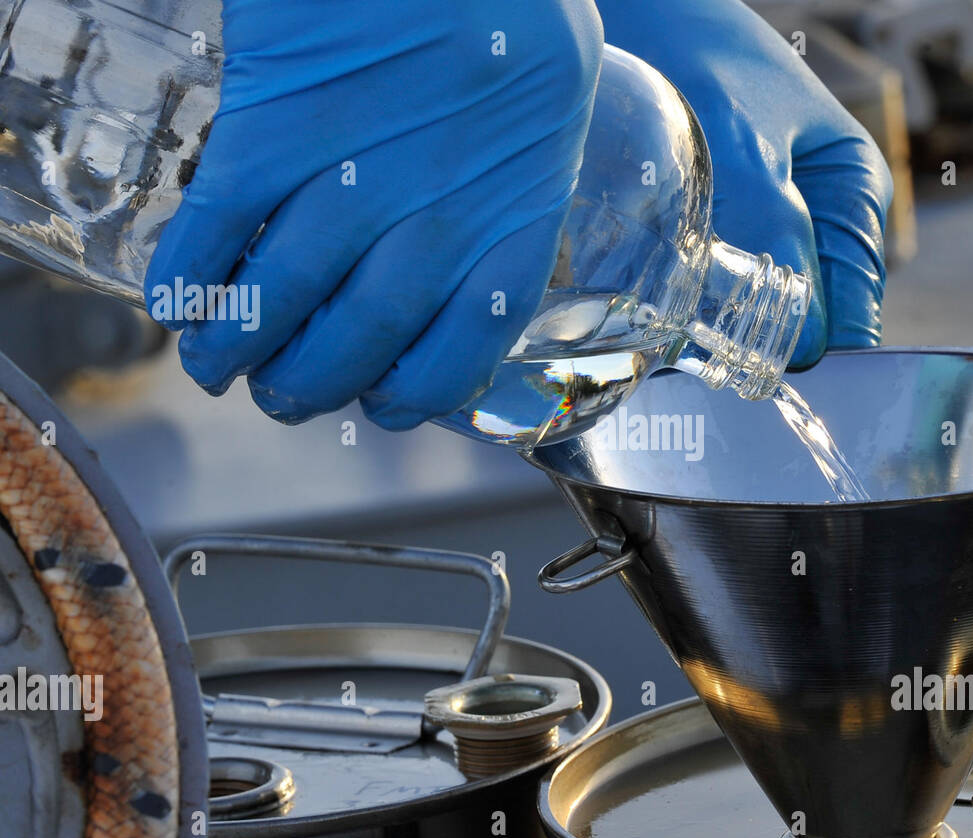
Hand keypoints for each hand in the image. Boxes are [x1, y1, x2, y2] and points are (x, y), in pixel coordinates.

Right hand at [146, 0, 603, 427]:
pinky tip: (174, 302)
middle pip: (360, 341)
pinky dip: (190, 275)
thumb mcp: (540, 117)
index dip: (413, 395)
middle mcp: (437, 213)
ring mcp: (353, 171)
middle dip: (309, 387)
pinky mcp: (279, 122)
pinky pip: (223, 224)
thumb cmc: (511, 9)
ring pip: (284, 299)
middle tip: (282, 398)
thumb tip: (456, 281)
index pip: (461, 351)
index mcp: (514, 217)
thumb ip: (501, 200)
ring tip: (216, 369)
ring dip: (237, 349)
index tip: (382, 405)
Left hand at [596, 0, 890, 367]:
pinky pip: (712, 289)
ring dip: (711, 330)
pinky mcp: (718, 224)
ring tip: (661, 325)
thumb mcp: (745, 153)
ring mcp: (769, 220)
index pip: (852, 320)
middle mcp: (819, 217)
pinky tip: (644, 303)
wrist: (637, 2)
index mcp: (855, 198)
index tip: (745, 378)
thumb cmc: (698, 54)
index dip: (802, 357)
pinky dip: (682, 306)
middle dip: (751, 346)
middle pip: (799, 323)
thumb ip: (777, 244)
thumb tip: (804, 348)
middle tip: (692, 352)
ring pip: (752, 312)